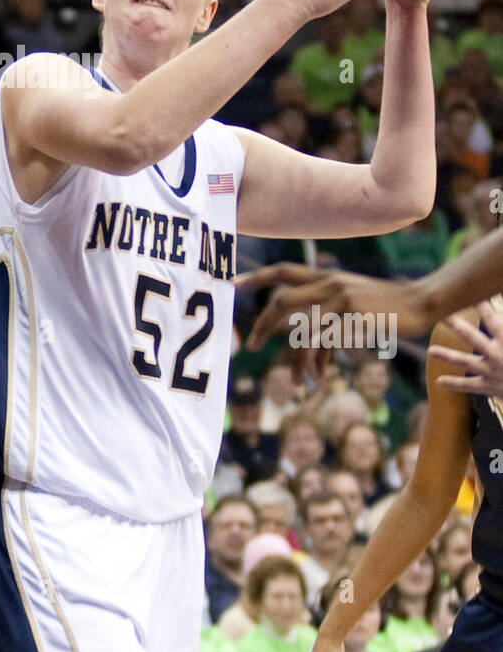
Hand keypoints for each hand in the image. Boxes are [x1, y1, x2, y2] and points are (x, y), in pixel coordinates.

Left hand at [234, 262, 428, 368]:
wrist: (419, 304)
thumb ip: (326, 313)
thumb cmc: (383, 306)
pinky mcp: (354, 318)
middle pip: (282, 300)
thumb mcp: (350, 300)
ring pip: (303, 330)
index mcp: (325, 276)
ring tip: (296, 381)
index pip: (283, 270)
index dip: (256, 277)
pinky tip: (317, 377)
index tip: (232, 285)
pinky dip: (317, 362)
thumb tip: (308, 351)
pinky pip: (325, 343)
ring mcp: (341, 299)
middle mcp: (329, 283)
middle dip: (264, 324)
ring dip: (296, 359)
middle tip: (252, 346)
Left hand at [430, 301, 502, 396]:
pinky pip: (469, 386)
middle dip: (455, 325)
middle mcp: (496, 355)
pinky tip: (439, 382)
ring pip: (464, 361)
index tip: (469, 292)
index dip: (481, 305)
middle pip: (471, 337)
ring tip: (430, 350)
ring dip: (446, 355)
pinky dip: (454, 384)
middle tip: (440, 315)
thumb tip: (499, 311)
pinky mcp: (489, 386)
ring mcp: (490, 371)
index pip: (492, 318)